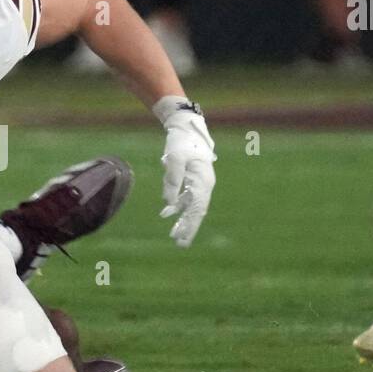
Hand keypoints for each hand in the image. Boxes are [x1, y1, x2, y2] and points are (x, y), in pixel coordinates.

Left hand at [156, 99, 215, 247]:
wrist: (185, 127)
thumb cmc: (181, 142)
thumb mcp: (174, 160)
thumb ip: (172, 181)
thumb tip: (168, 204)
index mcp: (203, 181)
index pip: (197, 209)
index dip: (190, 225)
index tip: (181, 238)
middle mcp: (204, 184)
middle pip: (197, 211)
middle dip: (188, 228)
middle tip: (180, 244)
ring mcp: (199, 182)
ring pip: (192, 206)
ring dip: (183, 220)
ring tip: (174, 235)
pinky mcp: (192, 179)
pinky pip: (186, 197)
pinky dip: (178, 206)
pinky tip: (167, 214)